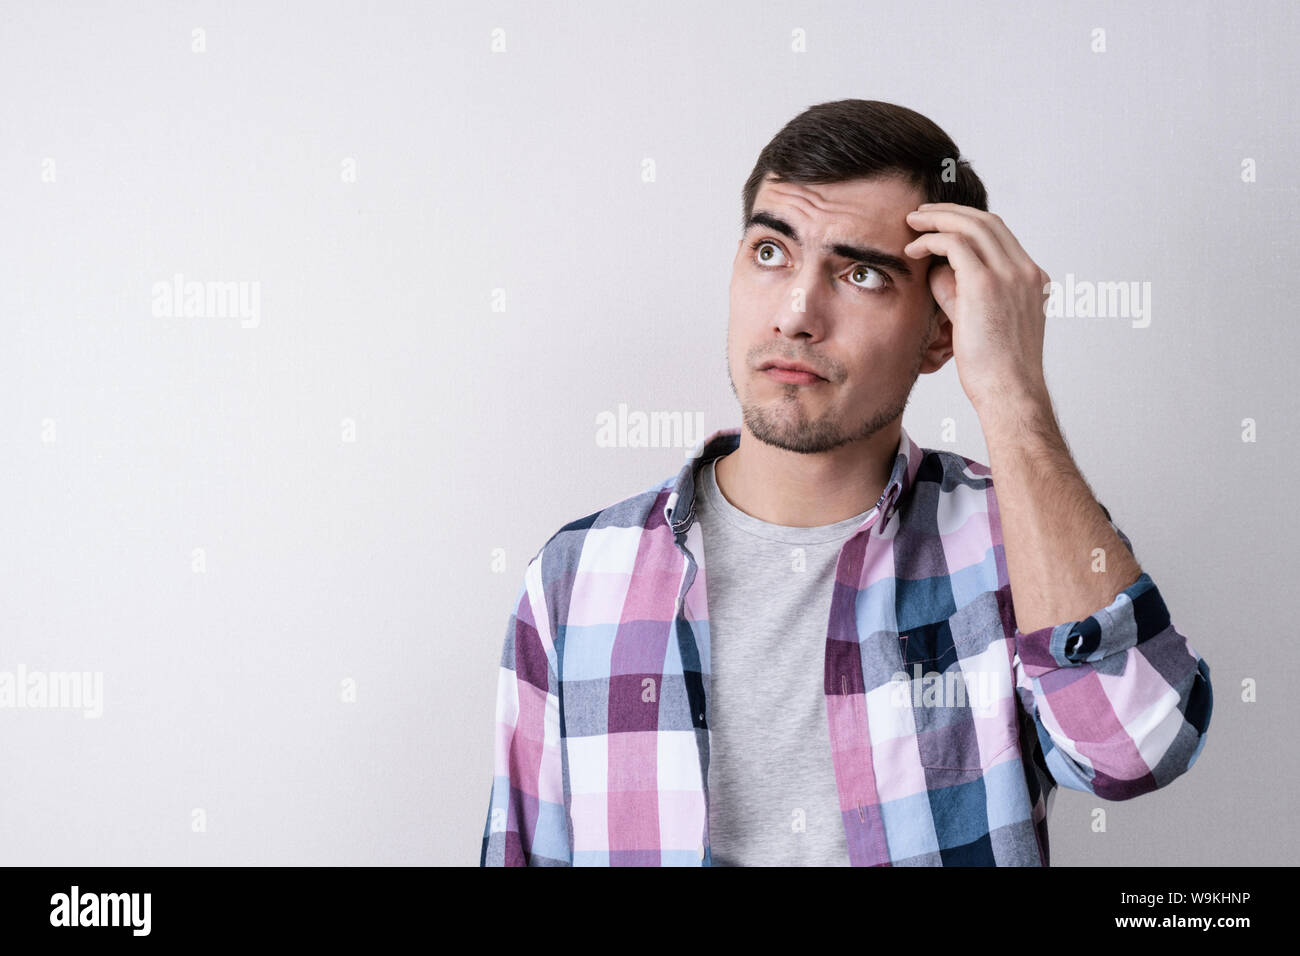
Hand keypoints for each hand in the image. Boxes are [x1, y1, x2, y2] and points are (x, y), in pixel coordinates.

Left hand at [904, 203, 1050, 411]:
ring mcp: (1010, 275)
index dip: (968, 223)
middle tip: (922, 215)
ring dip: (938, 219)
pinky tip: (913, 249)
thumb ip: (961, 290)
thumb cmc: (993, 368)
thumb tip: (936, 269)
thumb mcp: (979, 320)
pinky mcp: (986, 284)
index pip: (1000, 235)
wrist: (1010, 392)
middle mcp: (1026, 272)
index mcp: (1032, 279)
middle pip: (987, 221)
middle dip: (951, 212)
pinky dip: (932, 240)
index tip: (942, 225)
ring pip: (972, 225)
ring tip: (912, 222)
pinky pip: (955, 244)